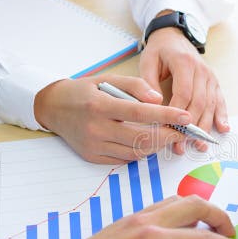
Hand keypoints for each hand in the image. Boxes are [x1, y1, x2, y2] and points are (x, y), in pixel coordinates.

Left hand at [9, 196, 237, 238]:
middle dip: (219, 217)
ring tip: (212, 229)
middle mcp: (148, 221)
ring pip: (179, 200)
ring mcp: (137, 217)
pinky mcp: (128, 220)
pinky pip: (163, 205)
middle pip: (195, 204)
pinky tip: (182, 227)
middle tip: (231, 235)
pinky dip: (182, 210)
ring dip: (201, 209)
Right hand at [34, 74, 190, 163]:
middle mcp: (95, 128)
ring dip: (156, 145)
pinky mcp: (92, 157)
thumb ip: (135, 86)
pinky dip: (140, 151)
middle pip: (140, 139)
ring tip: (167, 134)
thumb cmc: (83, 91)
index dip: (165, 116)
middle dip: (167, 136)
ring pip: (135, 152)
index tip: (185, 117)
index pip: (140, 113)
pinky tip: (147, 142)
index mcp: (100, 106)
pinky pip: (124, 159)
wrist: (52, 107)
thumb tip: (159, 99)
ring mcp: (93, 146)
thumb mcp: (107, 79)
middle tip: (182, 131)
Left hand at [139, 25, 229, 154]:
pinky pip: (220, 100)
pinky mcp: (214, 83)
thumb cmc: (160, 50)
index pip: (184, 92)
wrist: (175, 36)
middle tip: (182, 144)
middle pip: (199, 102)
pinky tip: (222, 128)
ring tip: (199, 145)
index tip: (170, 129)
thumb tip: (153, 107)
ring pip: (210, 105)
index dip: (178, 112)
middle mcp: (201, 70)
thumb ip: (148, 83)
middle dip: (191, 125)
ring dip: (205, 126)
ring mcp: (210, 77)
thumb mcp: (148, 61)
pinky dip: (222, 115)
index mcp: (184, 63)